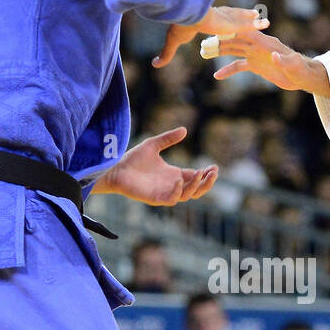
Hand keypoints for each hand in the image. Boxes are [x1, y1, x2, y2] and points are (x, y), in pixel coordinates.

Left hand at [93, 127, 217, 205]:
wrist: (115, 168)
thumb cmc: (132, 158)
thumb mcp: (153, 144)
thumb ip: (169, 139)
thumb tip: (185, 130)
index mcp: (173, 174)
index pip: (195, 177)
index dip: (206, 173)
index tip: (214, 167)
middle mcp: (171, 185)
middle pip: (196, 190)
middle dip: (207, 183)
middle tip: (214, 172)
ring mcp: (164, 193)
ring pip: (187, 195)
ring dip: (196, 186)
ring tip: (199, 173)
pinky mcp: (155, 198)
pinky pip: (172, 199)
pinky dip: (178, 192)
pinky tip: (180, 180)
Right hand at [152, 5, 268, 68]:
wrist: (185, 13)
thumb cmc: (178, 24)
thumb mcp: (172, 42)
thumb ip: (167, 54)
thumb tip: (154, 65)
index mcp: (206, 20)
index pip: (218, 21)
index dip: (225, 21)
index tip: (230, 23)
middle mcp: (218, 17)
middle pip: (234, 18)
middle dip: (244, 18)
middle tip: (254, 18)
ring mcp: (226, 17)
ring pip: (244, 19)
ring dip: (254, 21)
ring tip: (265, 21)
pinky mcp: (232, 21)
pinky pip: (247, 23)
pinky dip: (256, 24)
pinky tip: (265, 23)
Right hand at [207, 28, 329, 96]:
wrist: (302, 76)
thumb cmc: (301, 70)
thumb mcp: (294, 66)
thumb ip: (285, 60)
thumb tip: (275, 56)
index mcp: (267, 44)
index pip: (248, 34)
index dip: (234, 31)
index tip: (220, 30)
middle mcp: (259, 46)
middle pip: (236, 40)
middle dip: (221, 41)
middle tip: (204, 43)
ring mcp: (255, 54)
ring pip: (234, 50)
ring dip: (220, 51)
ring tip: (204, 53)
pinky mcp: (255, 64)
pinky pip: (238, 65)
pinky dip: (228, 69)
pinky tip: (217, 76)